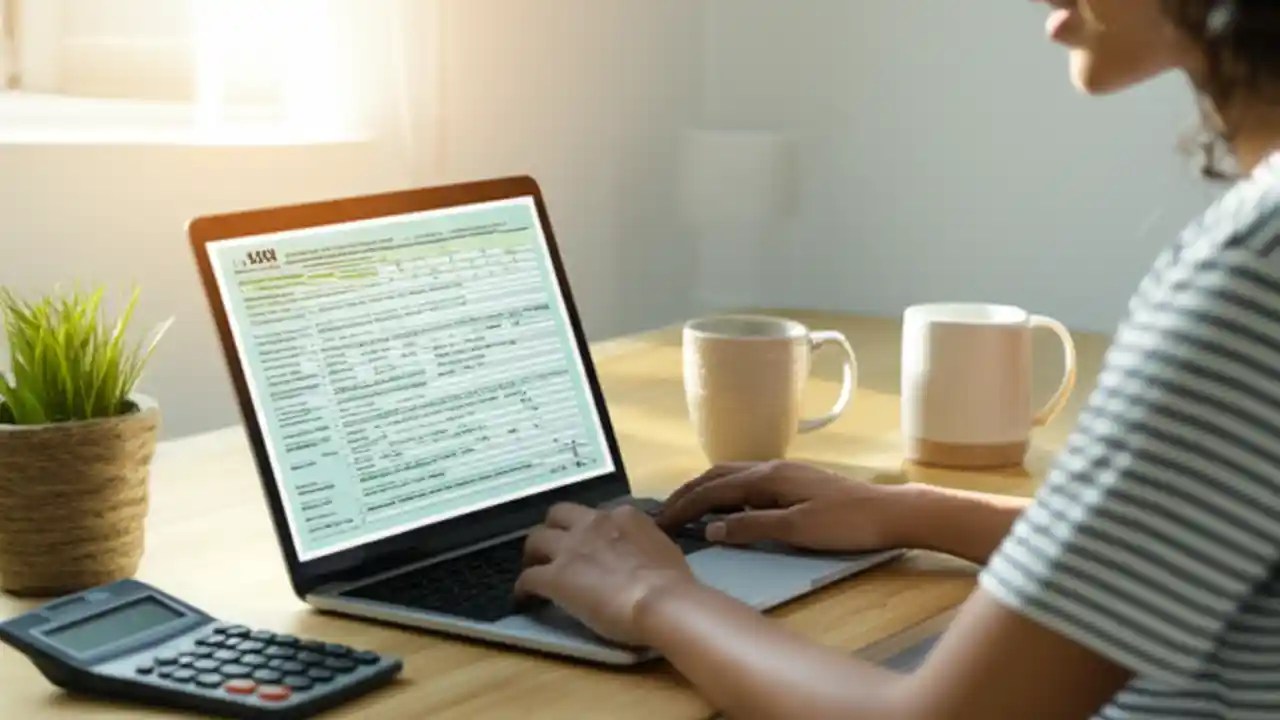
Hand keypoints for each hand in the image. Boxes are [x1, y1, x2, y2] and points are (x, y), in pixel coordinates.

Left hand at [516, 502, 696, 645]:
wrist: (662, 600)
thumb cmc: (673, 580)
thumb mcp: (662, 547)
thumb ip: (643, 543)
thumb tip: (640, 553)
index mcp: (622, 516)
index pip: (595, 515)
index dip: (588, 529)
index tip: (589, 543)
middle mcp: (592, 524)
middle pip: (557, 515)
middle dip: (552, 530)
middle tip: (553, 549)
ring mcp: (570, 549)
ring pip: (535, 539)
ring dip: (533, 554)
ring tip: (534, 569)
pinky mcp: (555, 578)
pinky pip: (528, 578)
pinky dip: (524, 588)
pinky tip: (525, 598)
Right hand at [657, 461, 908, 551]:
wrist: (890, 512)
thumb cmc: (845, 523)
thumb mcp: (795, 530)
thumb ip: (752, 527)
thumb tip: (711, 529)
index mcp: (767, 477)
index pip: (713, 489)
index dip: (685, 505)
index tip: (661, 522)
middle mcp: (771, 468)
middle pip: (718, 475)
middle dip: (688, 492)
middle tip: (665, 513)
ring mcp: (784, 473)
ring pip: (733, 475)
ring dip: (706, 489)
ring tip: (687, 507)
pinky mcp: (795, 482)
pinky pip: (747, 482)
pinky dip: (726, 492)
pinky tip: (727, 507)